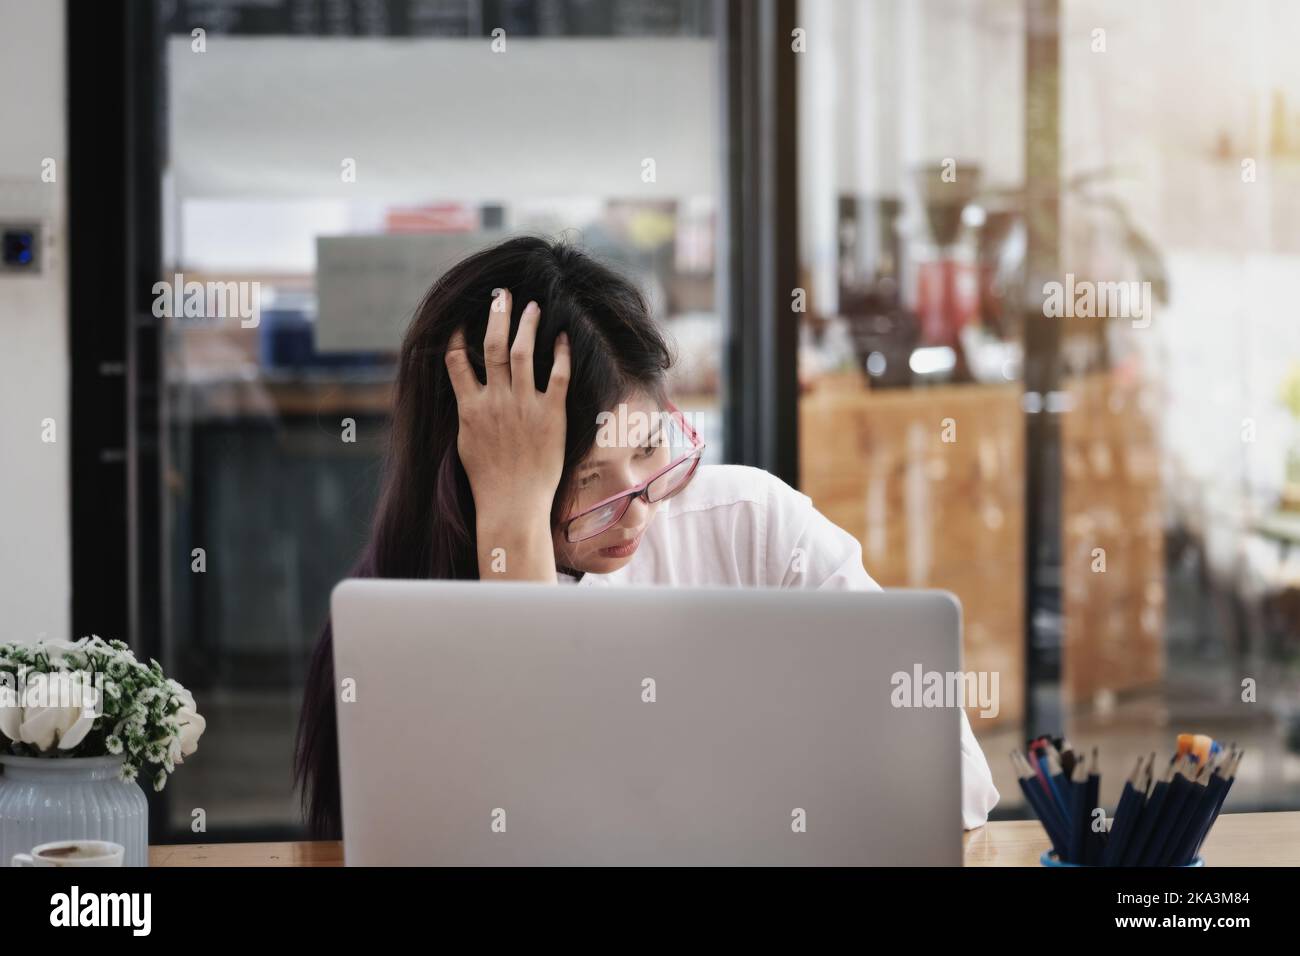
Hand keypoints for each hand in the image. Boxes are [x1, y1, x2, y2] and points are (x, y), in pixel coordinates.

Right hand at [445, 290, 569, 573]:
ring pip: (523, 353)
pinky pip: (558, 376)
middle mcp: (495, 401)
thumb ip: (467, 414)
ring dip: (527, 326)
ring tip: (533, 306)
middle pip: (493, 347)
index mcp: (470, 408)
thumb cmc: (487, 481)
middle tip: (501, 294)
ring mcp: (524, 406)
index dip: (458, 336)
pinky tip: (562, 337)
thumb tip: (465, 396)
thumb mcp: (466, 444)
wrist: (511, 504)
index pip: (458, 362)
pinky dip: (560, 353)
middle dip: (496, 316)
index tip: (461, 318)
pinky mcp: (551, 415)